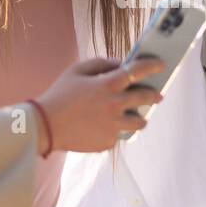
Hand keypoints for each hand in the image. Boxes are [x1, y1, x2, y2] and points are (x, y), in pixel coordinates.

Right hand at [34, 56, 165, 152]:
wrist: (44, 126)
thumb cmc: (59, 95)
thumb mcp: (76, 70)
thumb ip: (101, 63)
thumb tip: (121, 64)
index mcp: (107, 85)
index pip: (138, 71)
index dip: (152, 66)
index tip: (161, 65)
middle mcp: (114, 105)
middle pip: (145, 98)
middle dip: (155, 95)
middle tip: (158, 94)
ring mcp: (113, 126)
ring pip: (140, 122)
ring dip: (140, 116)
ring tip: (136, 115)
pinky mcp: (107, 142)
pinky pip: (119, 134)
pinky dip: (115, 129)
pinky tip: (105, 127)